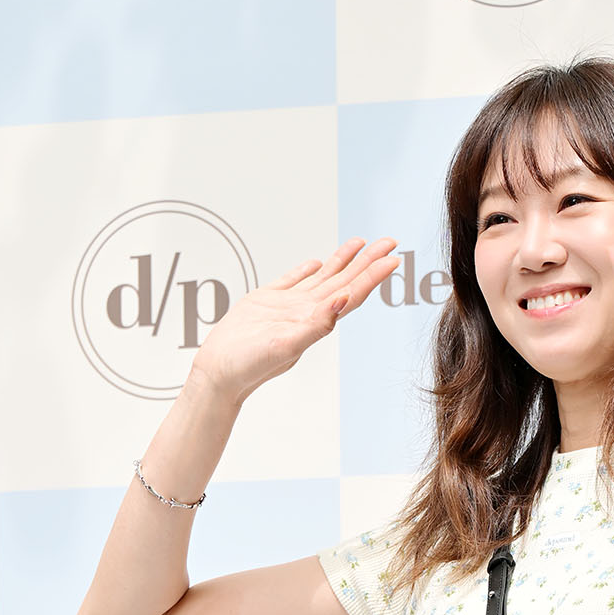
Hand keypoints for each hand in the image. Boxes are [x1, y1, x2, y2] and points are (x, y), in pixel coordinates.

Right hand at [191, 236, 399, 403]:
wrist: (219, 373)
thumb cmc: (250, 366)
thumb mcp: (286, 345)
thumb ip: (317, 324)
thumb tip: (343, 301)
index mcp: (315, 322)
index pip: (353, 294)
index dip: (374, 276)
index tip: (394, 258)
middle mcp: (307, 313)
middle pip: (345, 281)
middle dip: (368, 262)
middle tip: (390, 241)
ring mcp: (288, 307)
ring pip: (323, 278)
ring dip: (343, 261)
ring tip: (361, 243)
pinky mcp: (266, 301)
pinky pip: (293, 281)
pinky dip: (306, 271)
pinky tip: (317, 263)